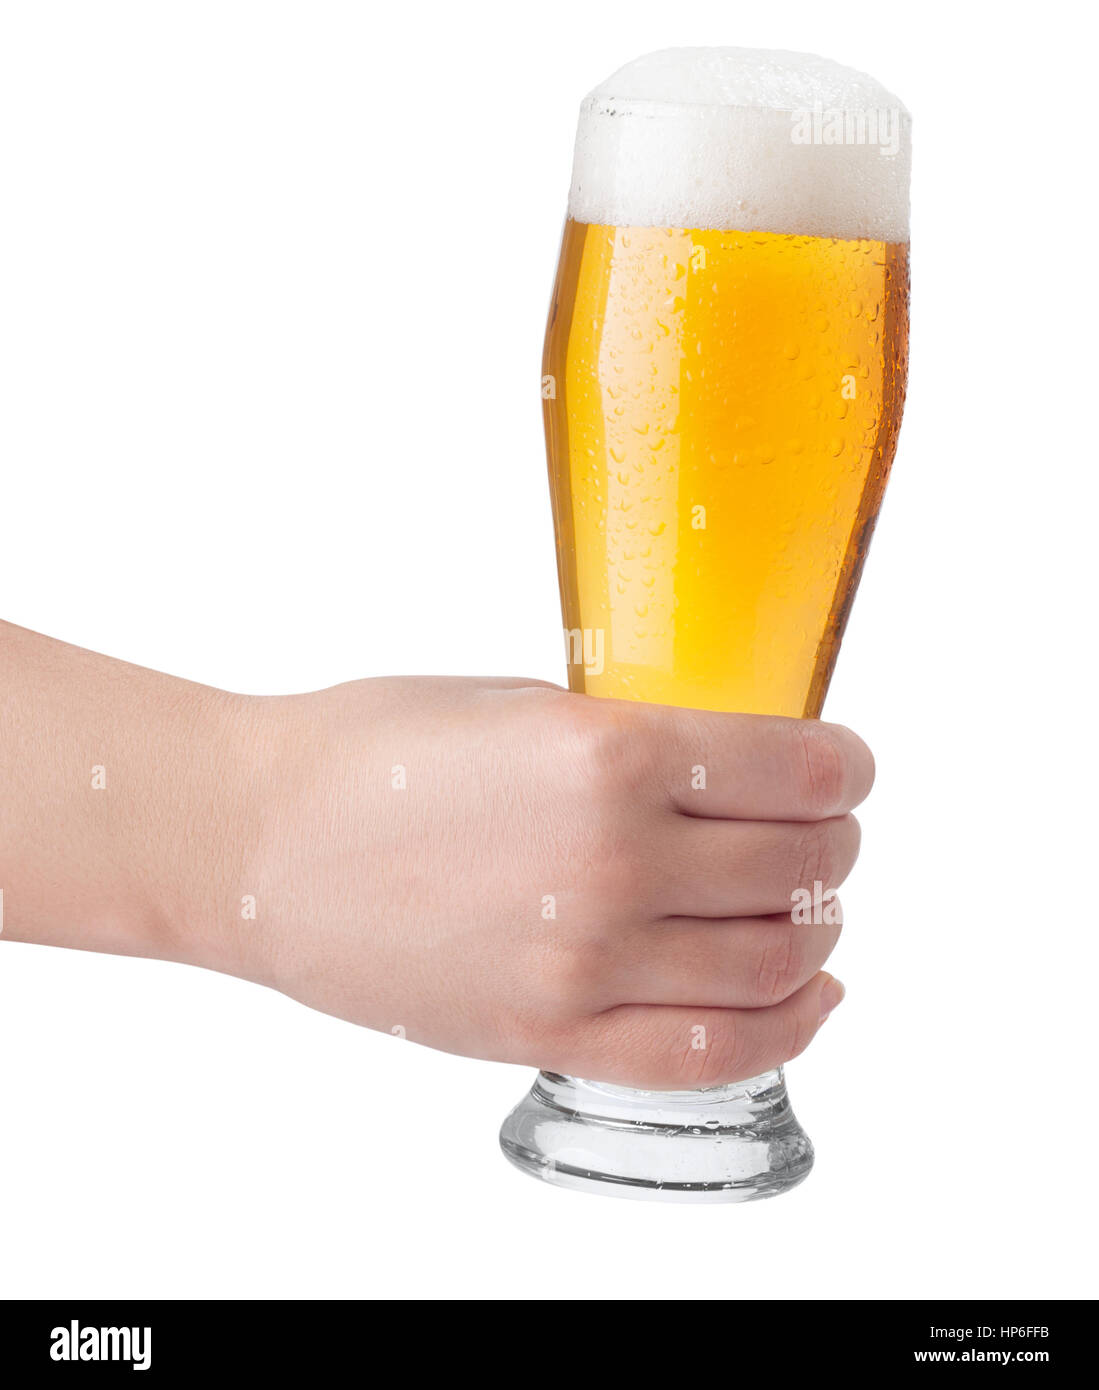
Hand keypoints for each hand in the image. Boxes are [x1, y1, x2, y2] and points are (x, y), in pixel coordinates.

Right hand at [235, 676, 871, 1086]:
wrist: (258, 843)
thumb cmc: (371, 755)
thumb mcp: (521, 704)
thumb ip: (638, 743)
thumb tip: (738, 770)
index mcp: (610, 754)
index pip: (799, 770)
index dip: (845, 767)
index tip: (843, 767)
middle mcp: (614, 862)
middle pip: (802, 865)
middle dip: (835, 842)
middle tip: (825, 831)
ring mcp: (585, 962)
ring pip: (775, 961)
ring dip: (818, 928)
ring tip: (808, 906)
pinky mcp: (550, 1035)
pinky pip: (711, 1052)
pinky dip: (788, 1028)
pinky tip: (809, 998)